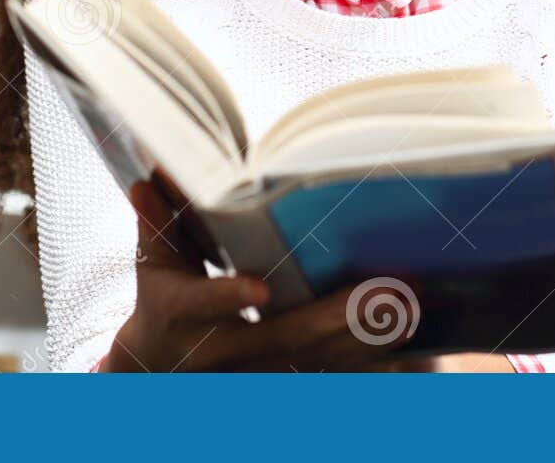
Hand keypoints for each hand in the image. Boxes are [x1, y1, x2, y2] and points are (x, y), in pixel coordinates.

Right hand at [101, 181, 413, 371]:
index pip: (203, 304)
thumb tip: (148, 177)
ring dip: (363, 336)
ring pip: (312, 359)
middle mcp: (221, 349)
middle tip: (384, 293)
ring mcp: (254, 370)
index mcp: (182, 313)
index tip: (260, 288)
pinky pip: (327, 368)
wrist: (162, 366)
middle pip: (281, 337)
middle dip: (333, 318)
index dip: (228, 296)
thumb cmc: (162, 297)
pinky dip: (365, 352)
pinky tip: (401, 330)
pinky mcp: (280, 377)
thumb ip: (155, 220)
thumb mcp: (153, 260)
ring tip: (406, 306)